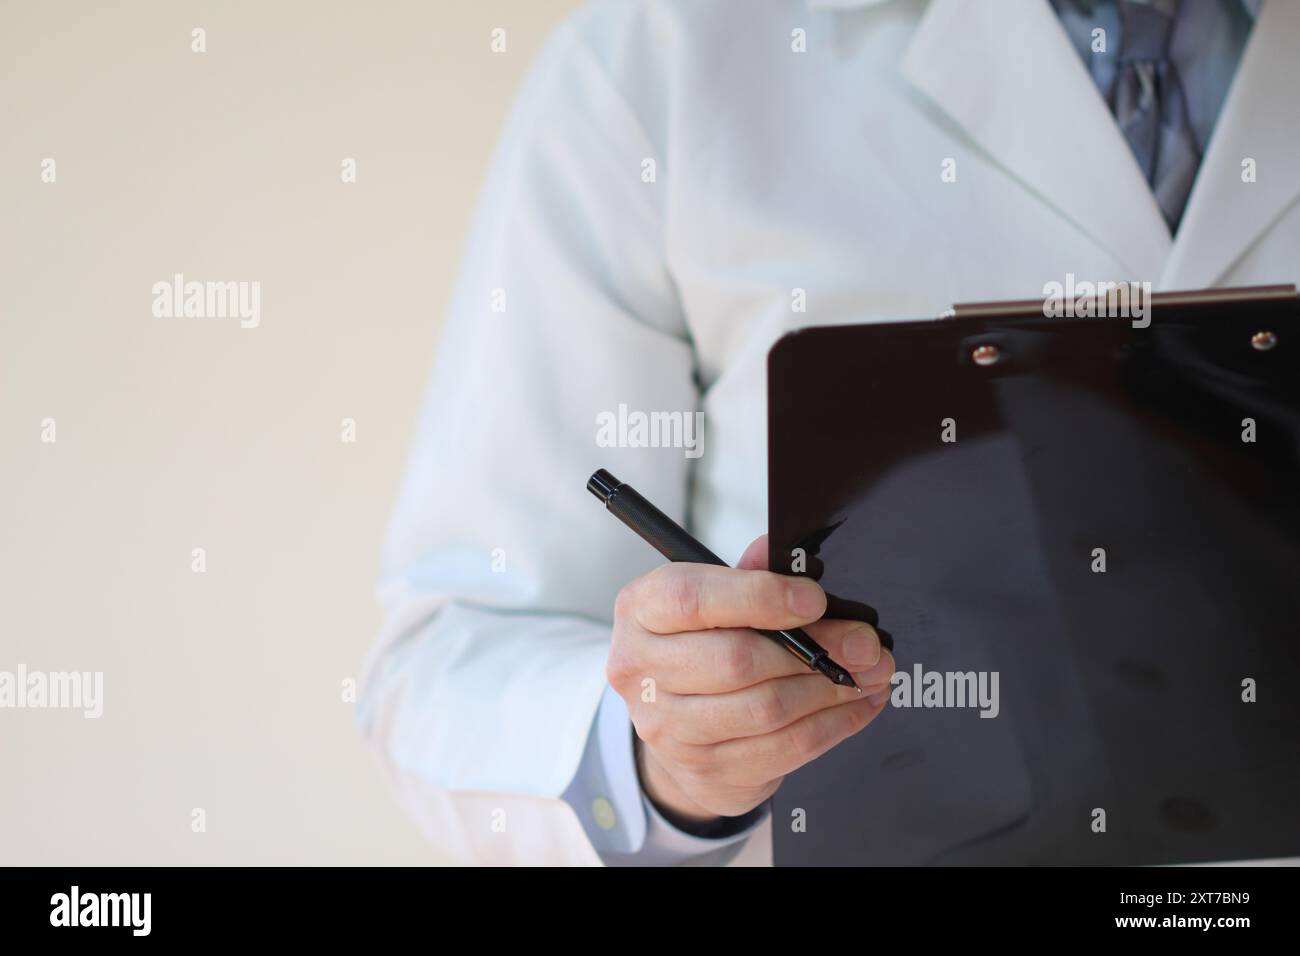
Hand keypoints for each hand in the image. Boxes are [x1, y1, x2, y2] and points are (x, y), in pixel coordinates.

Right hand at [605, 534, 894, 824]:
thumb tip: (789, 555)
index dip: (759, 597)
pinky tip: (855, 705)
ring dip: (830, 691)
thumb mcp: (713, 599)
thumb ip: (749, 575)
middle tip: (864, 644)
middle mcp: (641, 669)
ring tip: (869, 673)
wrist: (676, 723)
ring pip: (766, 709)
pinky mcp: (704, 769)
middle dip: (816, 650)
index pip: (692, 599)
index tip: (814, 599)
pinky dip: (832, 726)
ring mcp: (667, 727)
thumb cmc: (699, 644)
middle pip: (736, 660)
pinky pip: (783, 748)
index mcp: (641, 610)